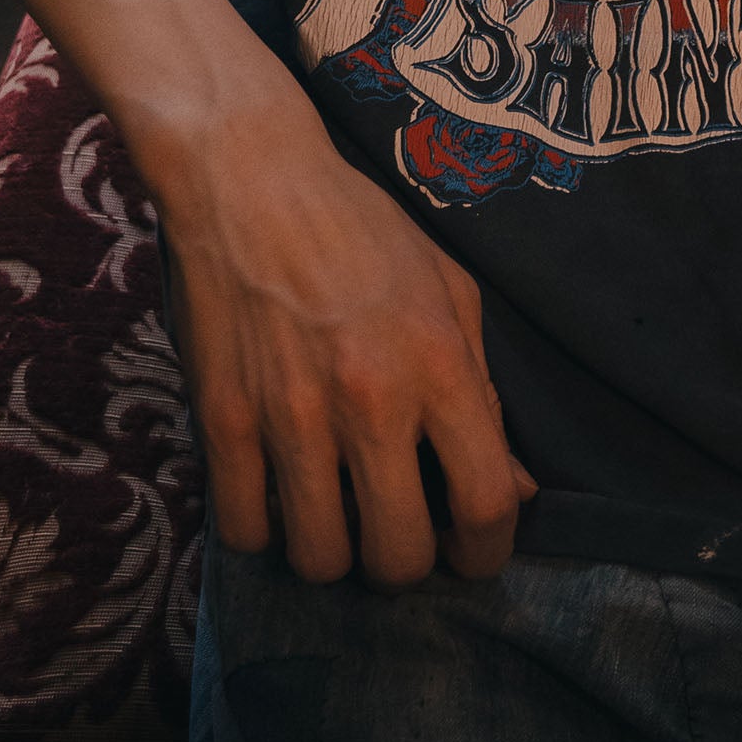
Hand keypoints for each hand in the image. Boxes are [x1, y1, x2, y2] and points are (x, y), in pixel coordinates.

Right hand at [156, 112, 533, 588]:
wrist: (249, 177)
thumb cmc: (360, 230)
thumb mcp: (448, 290)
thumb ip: (483, 393)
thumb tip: (517, 489)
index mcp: (438, 363)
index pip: (486, 502)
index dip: (488, 551)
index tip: (471, 553)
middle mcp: (370, 398)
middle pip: (400, 556)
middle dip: (405, 563)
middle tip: (394, 531)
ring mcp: (291, 414)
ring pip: (320, 559)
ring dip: (332, 553)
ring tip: (333, 514)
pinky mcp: (224, 420)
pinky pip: (246, 531)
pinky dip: (263, 529)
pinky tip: (275, 493)